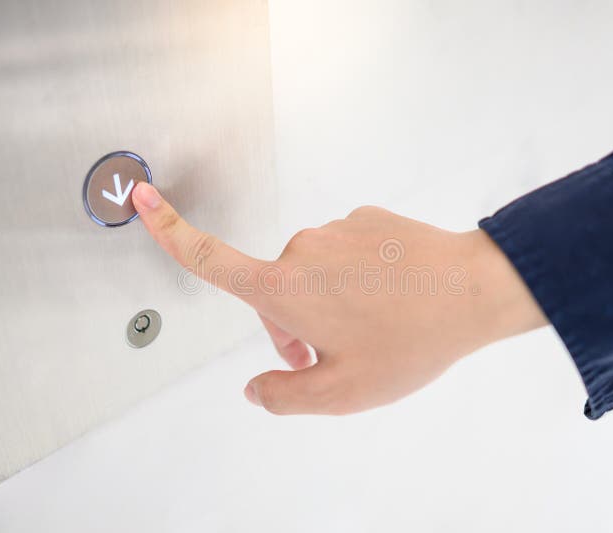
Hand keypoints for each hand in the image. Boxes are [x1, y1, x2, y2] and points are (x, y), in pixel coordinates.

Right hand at [132, 182, 546, 414]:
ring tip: (372, 329)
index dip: (168, 231)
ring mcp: (335, 229)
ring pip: (312, 273)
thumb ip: (284, 396)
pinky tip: (390, 297)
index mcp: (282, 288)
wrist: (474, 291)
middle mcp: (300, 249)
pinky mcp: (366, 219)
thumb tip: (256, 388)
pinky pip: (345, 253)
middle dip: (291, 325)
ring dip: (326, 301)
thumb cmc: (409, 342)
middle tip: (333, 356)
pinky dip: (355, 277)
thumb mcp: (341, 393)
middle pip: (272, 291)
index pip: (209, 258)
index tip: (139, 195)